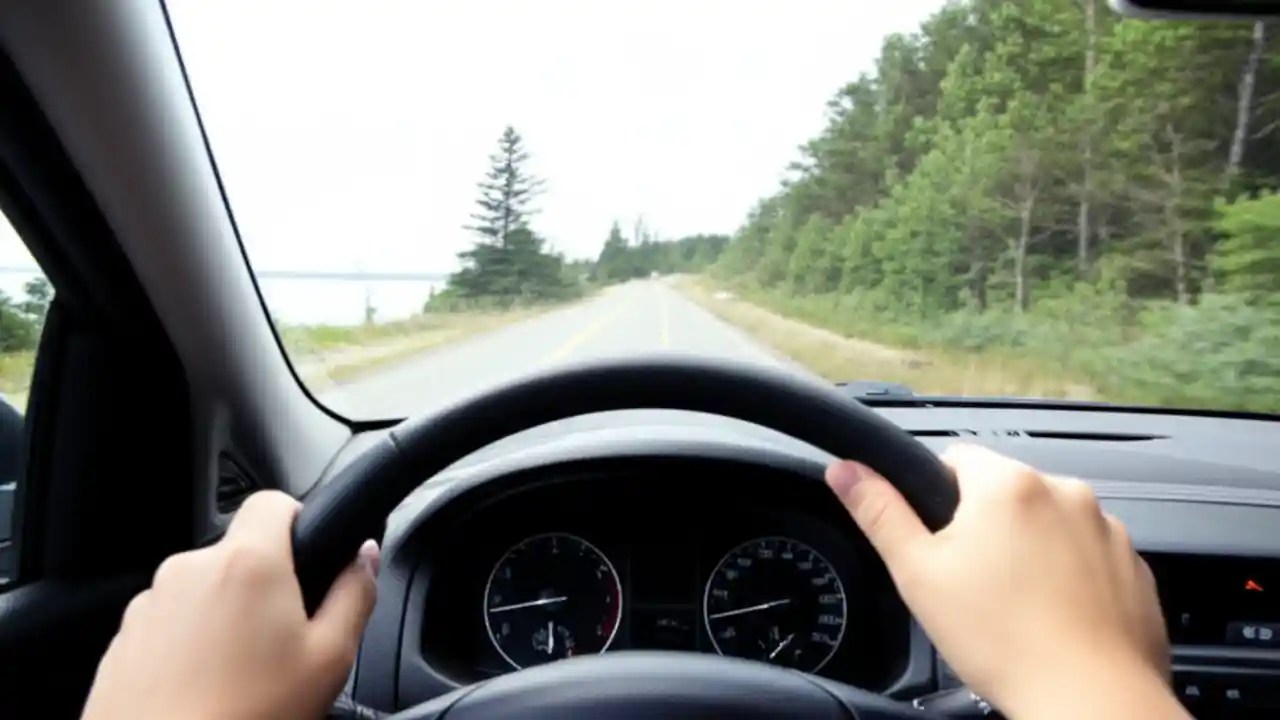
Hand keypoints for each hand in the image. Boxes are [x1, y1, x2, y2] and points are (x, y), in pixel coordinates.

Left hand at [81, 491, 379, 719]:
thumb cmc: (247, 718)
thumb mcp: (330, 660)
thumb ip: (355, 595)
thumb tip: (364, 559)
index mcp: (247, 563)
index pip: (274, 501)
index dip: (299, 523)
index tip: (310, 560)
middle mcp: (189, 570)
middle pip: (240, 554)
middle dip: (265, 586)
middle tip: (286, 641)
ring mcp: (148, 606)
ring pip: (203, 591)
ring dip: (225, 618)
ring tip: (243, 676)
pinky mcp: (122, 642)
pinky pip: (169, 626)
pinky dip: (189, 648)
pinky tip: (207, 690)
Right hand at [826, 444, 1185, 719]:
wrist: (1090, 699)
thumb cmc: (1003, 640)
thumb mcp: (917, 574)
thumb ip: (879, 512)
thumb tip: (846, 470)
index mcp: (1008, 484)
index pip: (957, 459)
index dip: (937, 499)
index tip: (939, 544)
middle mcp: (1066, 493)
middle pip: (1005, 494)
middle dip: (985, 528)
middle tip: (970, 584)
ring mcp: (1107, 529)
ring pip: (1048, 525)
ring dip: (1030, 550)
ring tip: (1014, 607)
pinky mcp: (1133, 566)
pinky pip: (1088, 557)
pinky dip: (1069, 578)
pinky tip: (1051, 617)